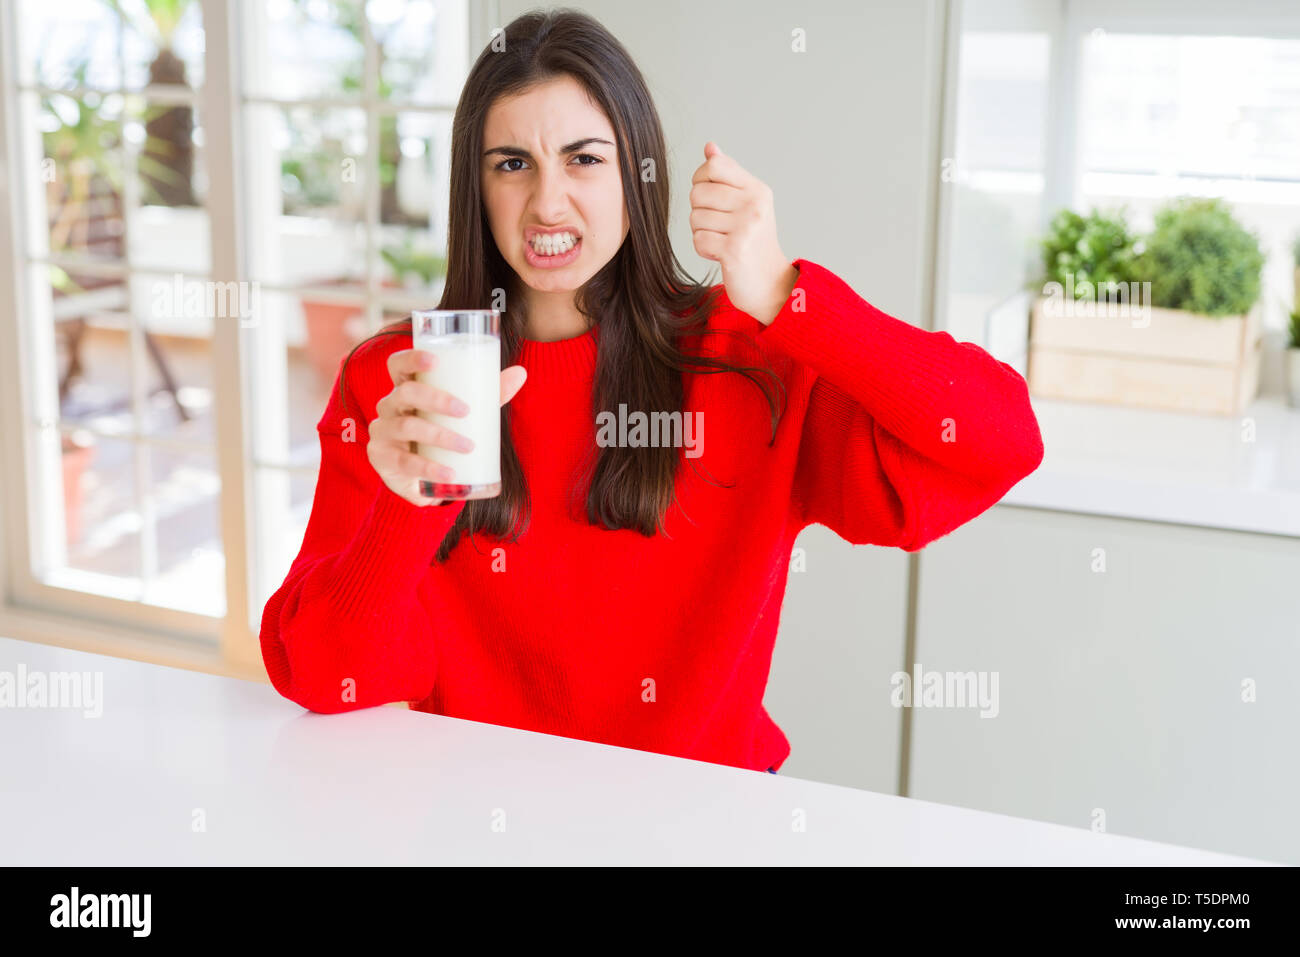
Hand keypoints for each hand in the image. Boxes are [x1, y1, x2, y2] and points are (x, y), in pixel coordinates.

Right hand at [368, 348, 526, 505]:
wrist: (418, 474)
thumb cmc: (439, 430)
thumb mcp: (463, 412)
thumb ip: (488, 394)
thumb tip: (520, 373)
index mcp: (405, 388)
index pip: (397, 365)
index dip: (411, 358)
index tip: (434, 360)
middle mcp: (389, 406)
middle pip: (405, 393)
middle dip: (436, 399)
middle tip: (465, 411)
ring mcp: (383, 432)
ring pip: (407, 427)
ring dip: (440, 436)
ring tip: (468, 446)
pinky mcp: (383, 459)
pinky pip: (405, 462)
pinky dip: (430, 468)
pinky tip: (449, 474)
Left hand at [689, 142, 797, 324]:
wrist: (771, 283)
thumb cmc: (754, 242)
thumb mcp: (746, 203)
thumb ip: (727, 175)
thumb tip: (710, 147)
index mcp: (756, 189)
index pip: (713, 166)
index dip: (701, 180)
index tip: (711, 198)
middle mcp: (754, 205)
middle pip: (698, 193)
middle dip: (700, 212)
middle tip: (719, 226)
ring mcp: (745, 227)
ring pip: (695, 218)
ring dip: (702, 232)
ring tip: (723, 240)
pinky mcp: (734, 250)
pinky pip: (698, 240)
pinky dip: (704, 250)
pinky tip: (722, 254)